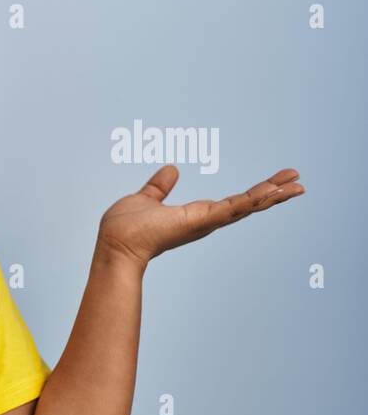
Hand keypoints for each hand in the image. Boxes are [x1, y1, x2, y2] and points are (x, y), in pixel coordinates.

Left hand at [96, 165, 304, 270]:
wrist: (114, 245)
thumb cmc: (123, 229)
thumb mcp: (145, 199)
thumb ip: (159, 187)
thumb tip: (171, 170)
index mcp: (194, 215)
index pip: (231, 203)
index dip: (254, 194)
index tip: (274, 183)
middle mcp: (204, 221)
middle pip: (247, 205)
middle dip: (273, 194)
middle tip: (299, 183)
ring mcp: (205, 222)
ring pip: (246, 206)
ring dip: (272, 195)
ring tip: (298, 184)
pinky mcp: (200, 221)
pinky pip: (232, 208)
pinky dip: (254, 199)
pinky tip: (275, 190)